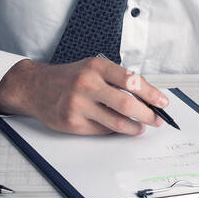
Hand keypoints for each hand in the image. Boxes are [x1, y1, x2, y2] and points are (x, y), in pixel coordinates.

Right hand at [0, 56, 171, 134]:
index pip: (132, 80)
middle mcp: (87, 84)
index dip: (151, 94)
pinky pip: (102, 130)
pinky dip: (113, 130)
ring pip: (117, 122)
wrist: (35, 87)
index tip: (162, 102)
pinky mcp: (72, 122)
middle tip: (156, 119)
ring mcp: (78, 105)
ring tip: (140, 127)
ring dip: (134, 127)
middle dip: (147, 114)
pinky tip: (117, 127)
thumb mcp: (92, 68)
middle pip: (127, 104)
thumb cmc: (69, 77)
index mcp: (96, 67)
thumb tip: (147, 97)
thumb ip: (116, 79)